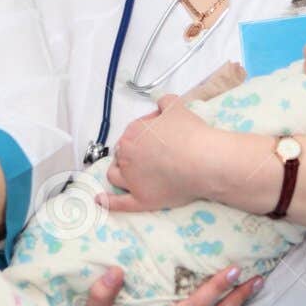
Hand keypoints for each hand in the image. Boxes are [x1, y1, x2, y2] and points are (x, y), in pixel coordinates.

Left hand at [101, 96, 227, 213]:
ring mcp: (131, 180)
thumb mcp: (178, 108)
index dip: (146, 134)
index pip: (132, 132)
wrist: (205, 162)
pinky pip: (118, 203)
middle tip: (152, 155)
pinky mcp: (141, 199)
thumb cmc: (191, 135)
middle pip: (122, 153)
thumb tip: (160, 104)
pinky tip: (100, 200)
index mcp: (133, 132)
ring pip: (115, 175)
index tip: (159, 138)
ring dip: (119, 173)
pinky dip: (108, 202)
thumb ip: (165, 103)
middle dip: (132, 153)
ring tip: (129, 173)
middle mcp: (127, 156)